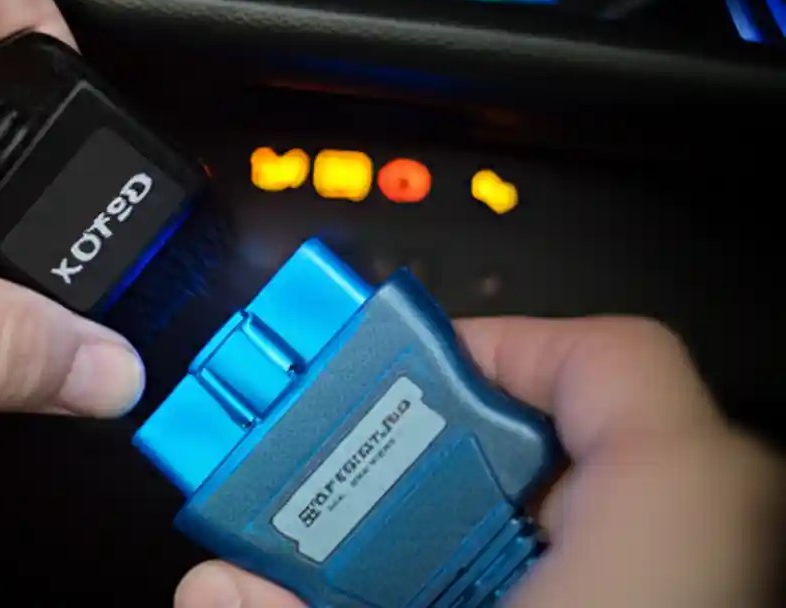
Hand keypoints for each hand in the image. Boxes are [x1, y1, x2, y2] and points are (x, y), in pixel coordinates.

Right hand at [175, 317, 784, 606]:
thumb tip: (217, 593)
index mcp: (675, 531)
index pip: (610, 359)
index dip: (492, 346)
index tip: (397, 382)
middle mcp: (711, 556)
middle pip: (573, 441)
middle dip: (443, 467)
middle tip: (361, 505)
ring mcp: (700, 597)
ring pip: (581, 519)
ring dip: (471, 538)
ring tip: (395, 581)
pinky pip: (602, 574)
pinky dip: (522, 584)